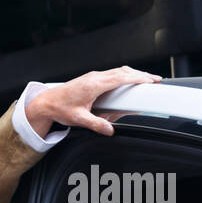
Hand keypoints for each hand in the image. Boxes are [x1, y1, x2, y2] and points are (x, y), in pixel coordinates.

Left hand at [24, 66, 160, 137]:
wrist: (46, 102)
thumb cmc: (60, 108)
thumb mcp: (79, 119)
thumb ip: (96, 125)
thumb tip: (109, 130)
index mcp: (94, 84)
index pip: (121, 78)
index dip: (138, 78)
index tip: (151, 80)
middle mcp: (95, 77)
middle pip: (123, 71)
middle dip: (140, 75)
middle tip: (155, 80)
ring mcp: (93, 77)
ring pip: (118, 71)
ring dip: (132, 75)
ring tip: (145, 80)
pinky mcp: (91, 79)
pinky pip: (112, 74)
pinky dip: (124, 76)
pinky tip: (128, 82)